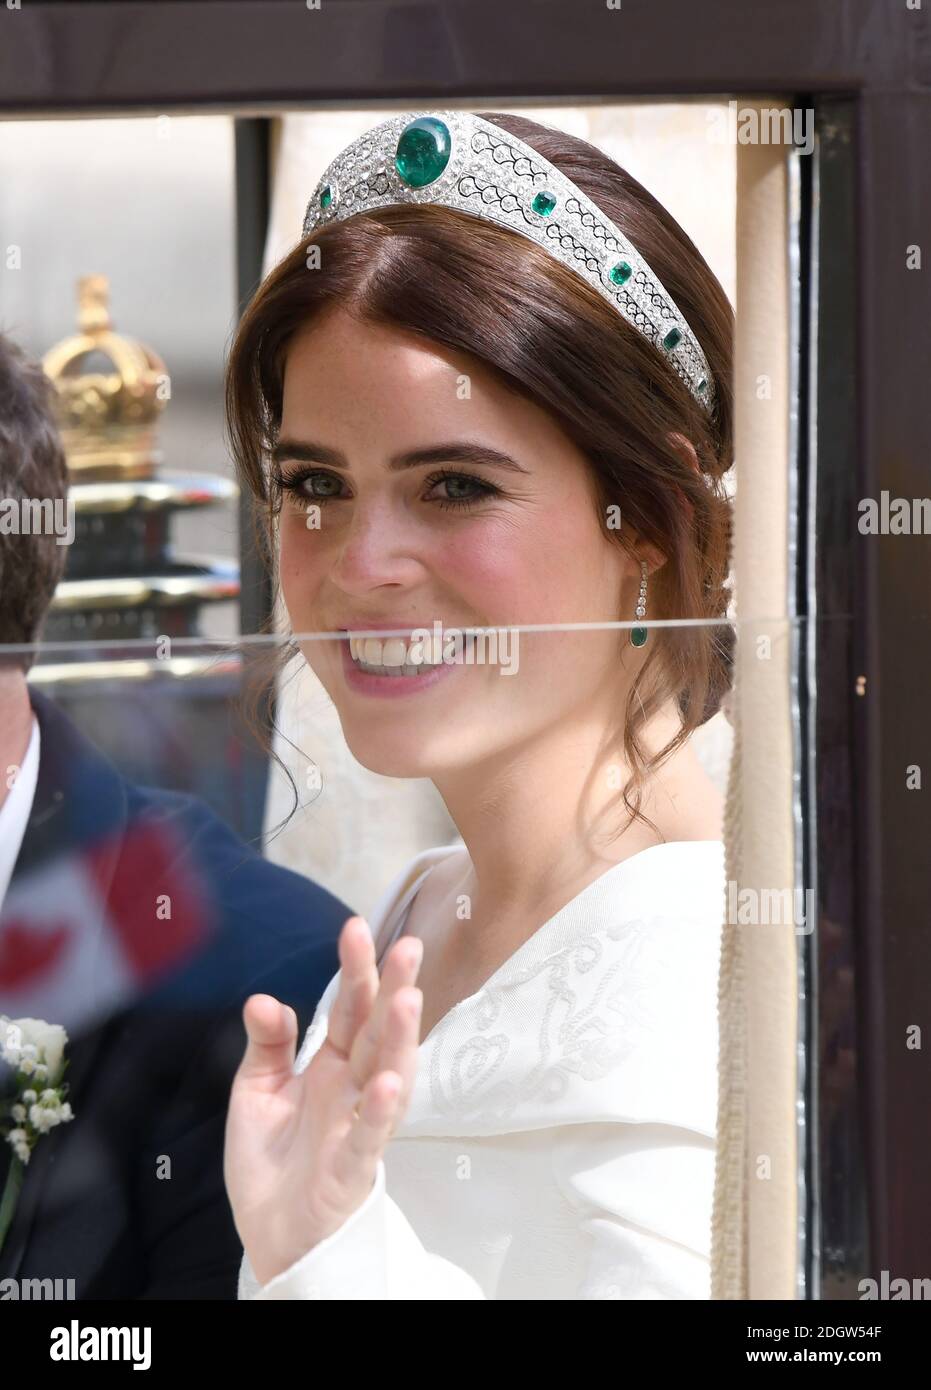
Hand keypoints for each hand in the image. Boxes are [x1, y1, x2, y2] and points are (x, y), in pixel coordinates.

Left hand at [223, 916, 423, 1286]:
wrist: (270, 1233)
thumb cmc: (272, 1160)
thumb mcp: (257, 1092)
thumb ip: (268, 1045)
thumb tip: (264, 998)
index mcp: (332, 1065)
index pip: (349, 1009)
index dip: (355, 970)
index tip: (356, 927)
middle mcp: (354, 1087)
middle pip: (378, 1030)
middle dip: (393, 989)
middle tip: (408, 947)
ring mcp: (359, 1124)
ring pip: (388, 1073)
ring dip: (401, 1038)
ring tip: (408, 999)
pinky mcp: (353, 1167)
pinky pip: (371, 1137)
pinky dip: (381, 1110)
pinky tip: (387, 1082)